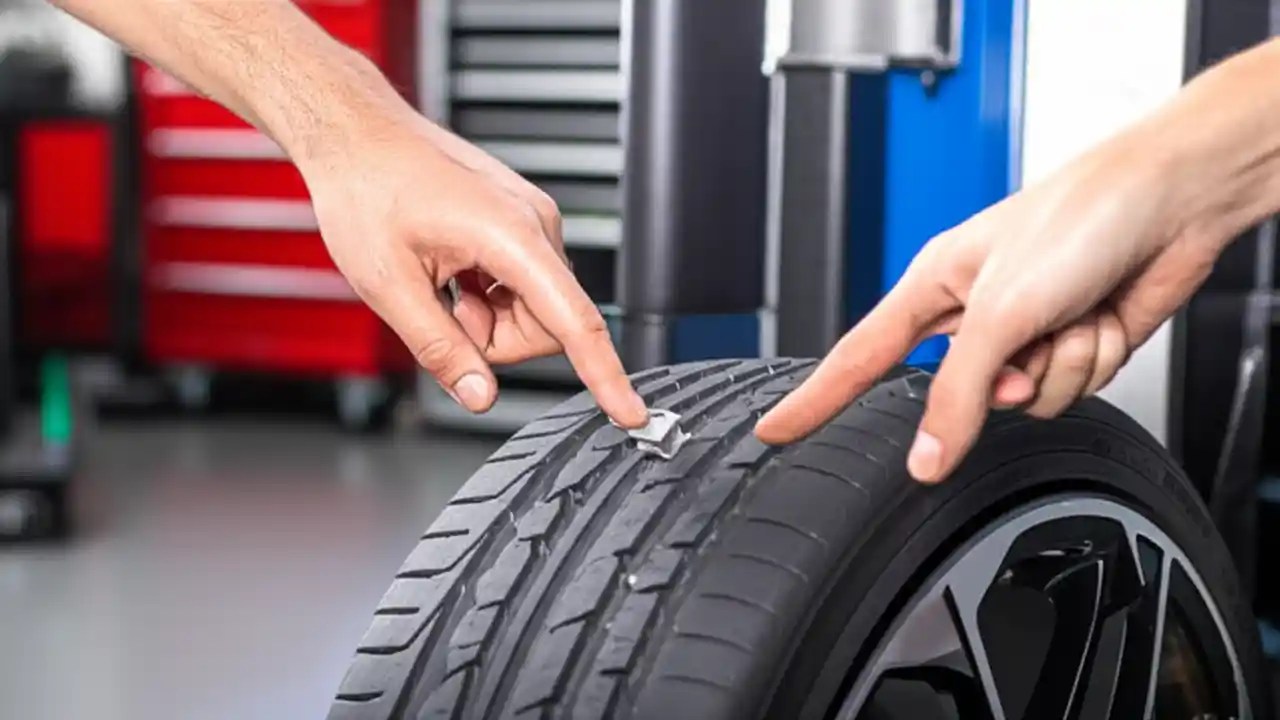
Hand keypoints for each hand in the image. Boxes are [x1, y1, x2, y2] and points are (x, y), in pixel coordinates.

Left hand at [299, 107, 647, 426]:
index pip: (575, 321)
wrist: (357, 135)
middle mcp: (536, 224)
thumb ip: (441, 348)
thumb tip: (481, 396)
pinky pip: (523, 285)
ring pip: (535, 310)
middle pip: (549, 325)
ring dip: (489, 318)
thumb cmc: (366, 190)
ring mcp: (532, 220)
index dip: (605, 375)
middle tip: (444, 314)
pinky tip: (452, 272)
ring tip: (442, 285)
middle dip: (497, 340)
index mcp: (511, 234)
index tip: (630, 412)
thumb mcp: (389, 284)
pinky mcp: (521, 222)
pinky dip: (488, 296)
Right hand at [755, 131, 1231, 481]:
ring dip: (1060, 363)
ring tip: (1073, 311)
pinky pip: (1072, 391)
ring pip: (1026, 403)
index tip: (776, 429)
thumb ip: (957, 393)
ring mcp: (1028, 335)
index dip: (815, 398)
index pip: (857, 358)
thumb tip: (925, 460)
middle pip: (961, 396)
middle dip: (1002, 379)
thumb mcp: (1000, 311)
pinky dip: (1093, 360)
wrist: (1171, 203)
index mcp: (933, 287)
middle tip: (1025, 342)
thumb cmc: (1077, 218)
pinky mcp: (1073, 348)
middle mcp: (975, 315)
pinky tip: (1102, 316)